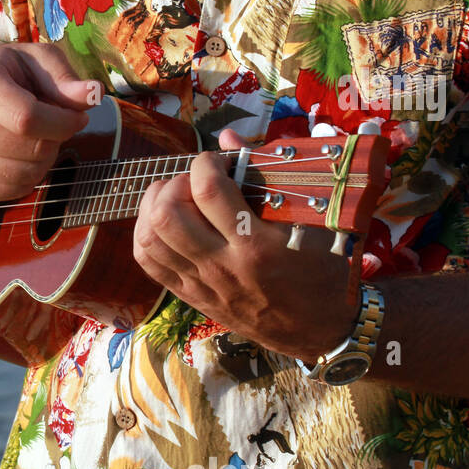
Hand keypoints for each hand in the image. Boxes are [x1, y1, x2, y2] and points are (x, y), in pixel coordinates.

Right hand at [0, 44, 98, 200]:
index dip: (63, 122)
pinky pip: (16, 190)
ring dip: (46, 159)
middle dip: (56, 139)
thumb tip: (93, 95)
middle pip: (31, 149)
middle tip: (54, 124)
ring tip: (37, 138)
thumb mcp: (30, 60)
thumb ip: (63, 76)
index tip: (78, 117)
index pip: (27, 118)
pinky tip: (20, 155)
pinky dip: (29, 176)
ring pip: (27, 174)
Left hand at [131, 129, 357, 360]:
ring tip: (176, 197)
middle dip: (174, 184)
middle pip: (166, 215)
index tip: (220, 161)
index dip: (206, 162)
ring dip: (154, 206)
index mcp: (257, 246)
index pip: (208, 189)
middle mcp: (222, 266)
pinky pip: (148, 262)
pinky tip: (164, 222)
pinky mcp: (189, 296)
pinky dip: (145, 233)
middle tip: (195, 182)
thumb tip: (229, 137)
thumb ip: (270, 177)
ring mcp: (201, 284)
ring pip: (149, 237)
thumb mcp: (314, 224)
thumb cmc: (322, 272)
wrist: (317, 331)